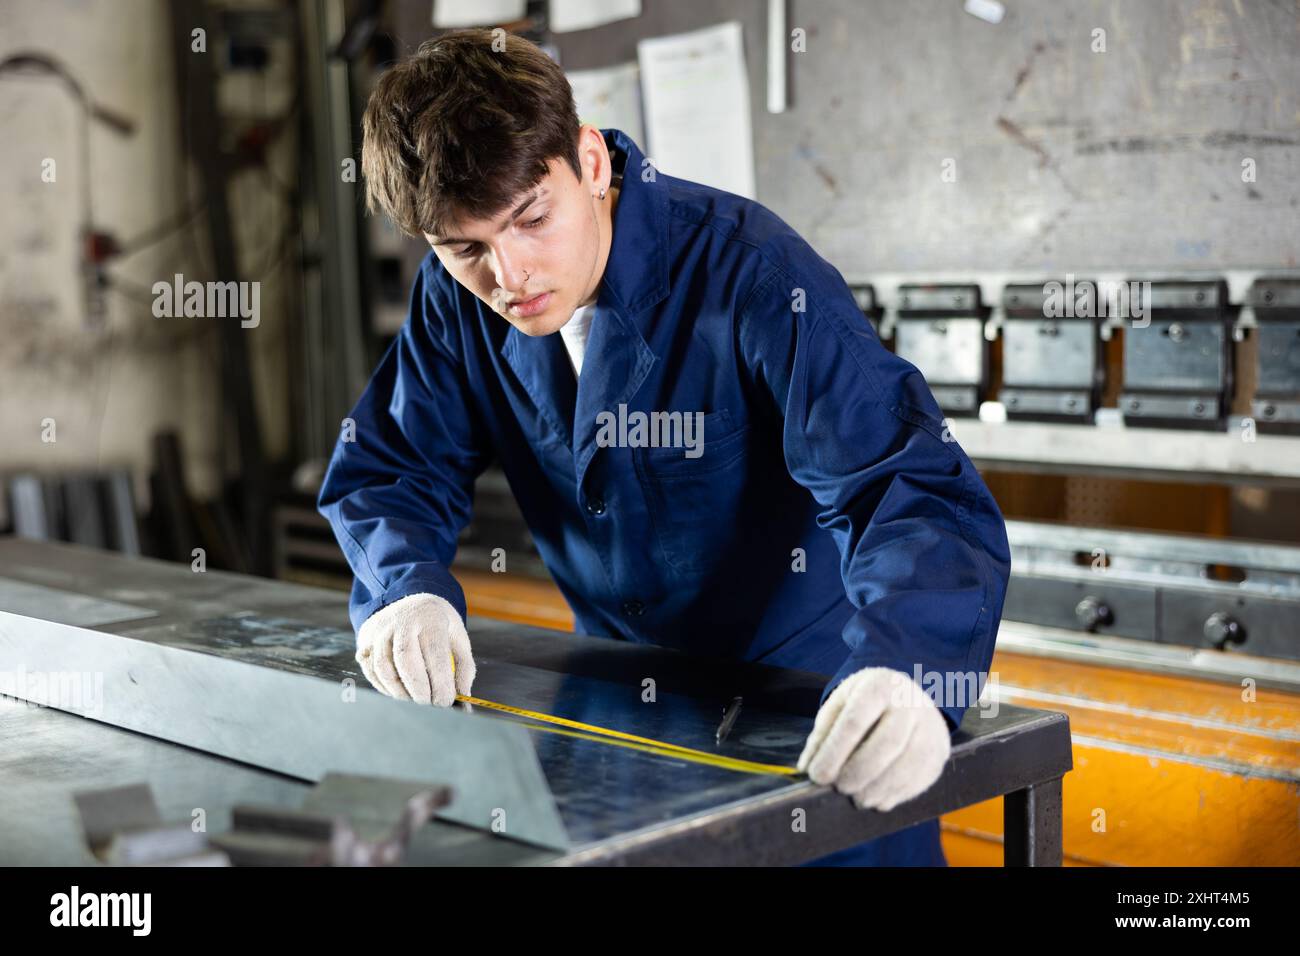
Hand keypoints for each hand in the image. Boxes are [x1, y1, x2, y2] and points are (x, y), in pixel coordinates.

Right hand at [355, 593, 475, 705]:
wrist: (409, 600)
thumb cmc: (437, 625)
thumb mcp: (457, 637)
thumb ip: (464, 667)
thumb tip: (463, 699)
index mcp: (430, 617)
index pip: (434, 654)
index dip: (440, 683)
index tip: (446, 702)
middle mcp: (401, 621)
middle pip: (406, 661)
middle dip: (419, 690)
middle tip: (430, 705)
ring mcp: (380, 630)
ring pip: (384, 668)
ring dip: (400, 692)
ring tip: (415, 702)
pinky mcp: (365, 640)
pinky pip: (371, 670)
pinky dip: (385, 687)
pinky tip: (400, 693)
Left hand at [796, 666, 950, 810]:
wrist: (908, 695)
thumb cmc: (866, 704)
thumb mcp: (841, 704)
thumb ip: (823, 734)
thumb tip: (808, 767)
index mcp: (879, 686)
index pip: (855, 721)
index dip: (834, 752)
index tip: (817, 776)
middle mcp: (910, 703)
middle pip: (886, 744)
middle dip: (859, 771)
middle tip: (839, 788)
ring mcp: (930, 727)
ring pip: (906, 765)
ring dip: (878, 788)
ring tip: (857, 799)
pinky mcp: (940, 750)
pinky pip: (920, 778)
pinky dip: (896, 794)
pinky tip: (878, 800)